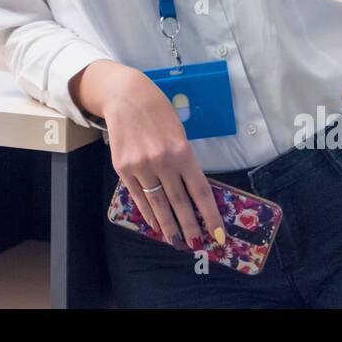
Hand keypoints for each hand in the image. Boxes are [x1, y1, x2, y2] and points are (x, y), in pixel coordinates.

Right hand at [92, 63, 227, 252]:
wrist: (125, 96)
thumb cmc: (158, 111)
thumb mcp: (179, 132)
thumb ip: (184, 160)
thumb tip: (190, 190)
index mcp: (182, 152)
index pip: (201, 192)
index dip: (211, 216)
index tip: (219, 234)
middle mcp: (162, 162)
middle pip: (180, 203)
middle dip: (190, 227)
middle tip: (197, 245)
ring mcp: (141, 166)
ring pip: (158, 204)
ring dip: (169, 226)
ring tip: (177, 240)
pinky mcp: (123, 168)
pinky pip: (138, 196)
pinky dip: (148, 212)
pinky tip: (155, 223)